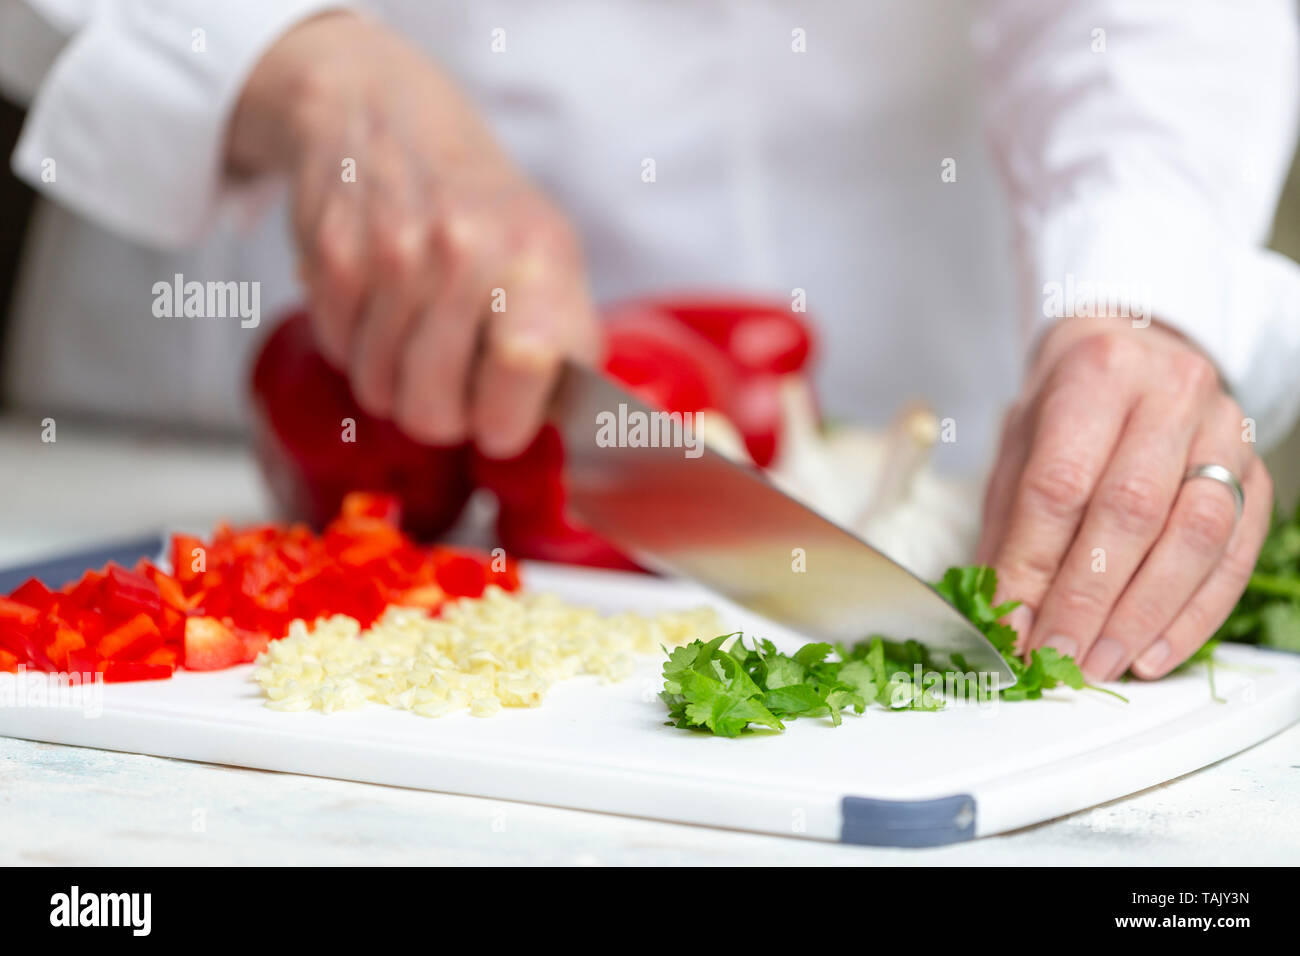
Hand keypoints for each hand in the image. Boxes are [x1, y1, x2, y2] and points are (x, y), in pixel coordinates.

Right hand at [229, 12, 598, 456]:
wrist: (386, 114)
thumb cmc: (480, 205)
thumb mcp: (550, 253)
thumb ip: (565, 340)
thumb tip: (589, 428)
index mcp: (540, 259)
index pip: (527, 368)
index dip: (508, 421)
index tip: (503, 419)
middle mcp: (469, 252)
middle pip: (437, 411)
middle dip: (442, 416)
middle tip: (452, 384)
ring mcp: (395, 255)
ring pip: (382, 393)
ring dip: (394, 382)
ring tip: (415, 335)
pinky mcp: (333, 259)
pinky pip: (340, 355)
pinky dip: (355, 346)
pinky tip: (378, 305)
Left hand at [975, 317, 1271, 680]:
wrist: (1139, 353)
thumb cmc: (1068, 407)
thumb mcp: (1019, 447)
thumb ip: (1011, 527)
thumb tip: (1003, 616)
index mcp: (1097, 374)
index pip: (1061, 483)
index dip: (1034, 566)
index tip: (1013, 626)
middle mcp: (1171, 395)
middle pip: (1130, 511)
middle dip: (1090, 598)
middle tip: (1059, 657)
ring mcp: (1226, 434)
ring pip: (1194, 535)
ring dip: (1145, 614)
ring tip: (1103, 663)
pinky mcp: (1258, 478)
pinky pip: (1235, 557)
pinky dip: (1194, 615)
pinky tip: (1155, 652)